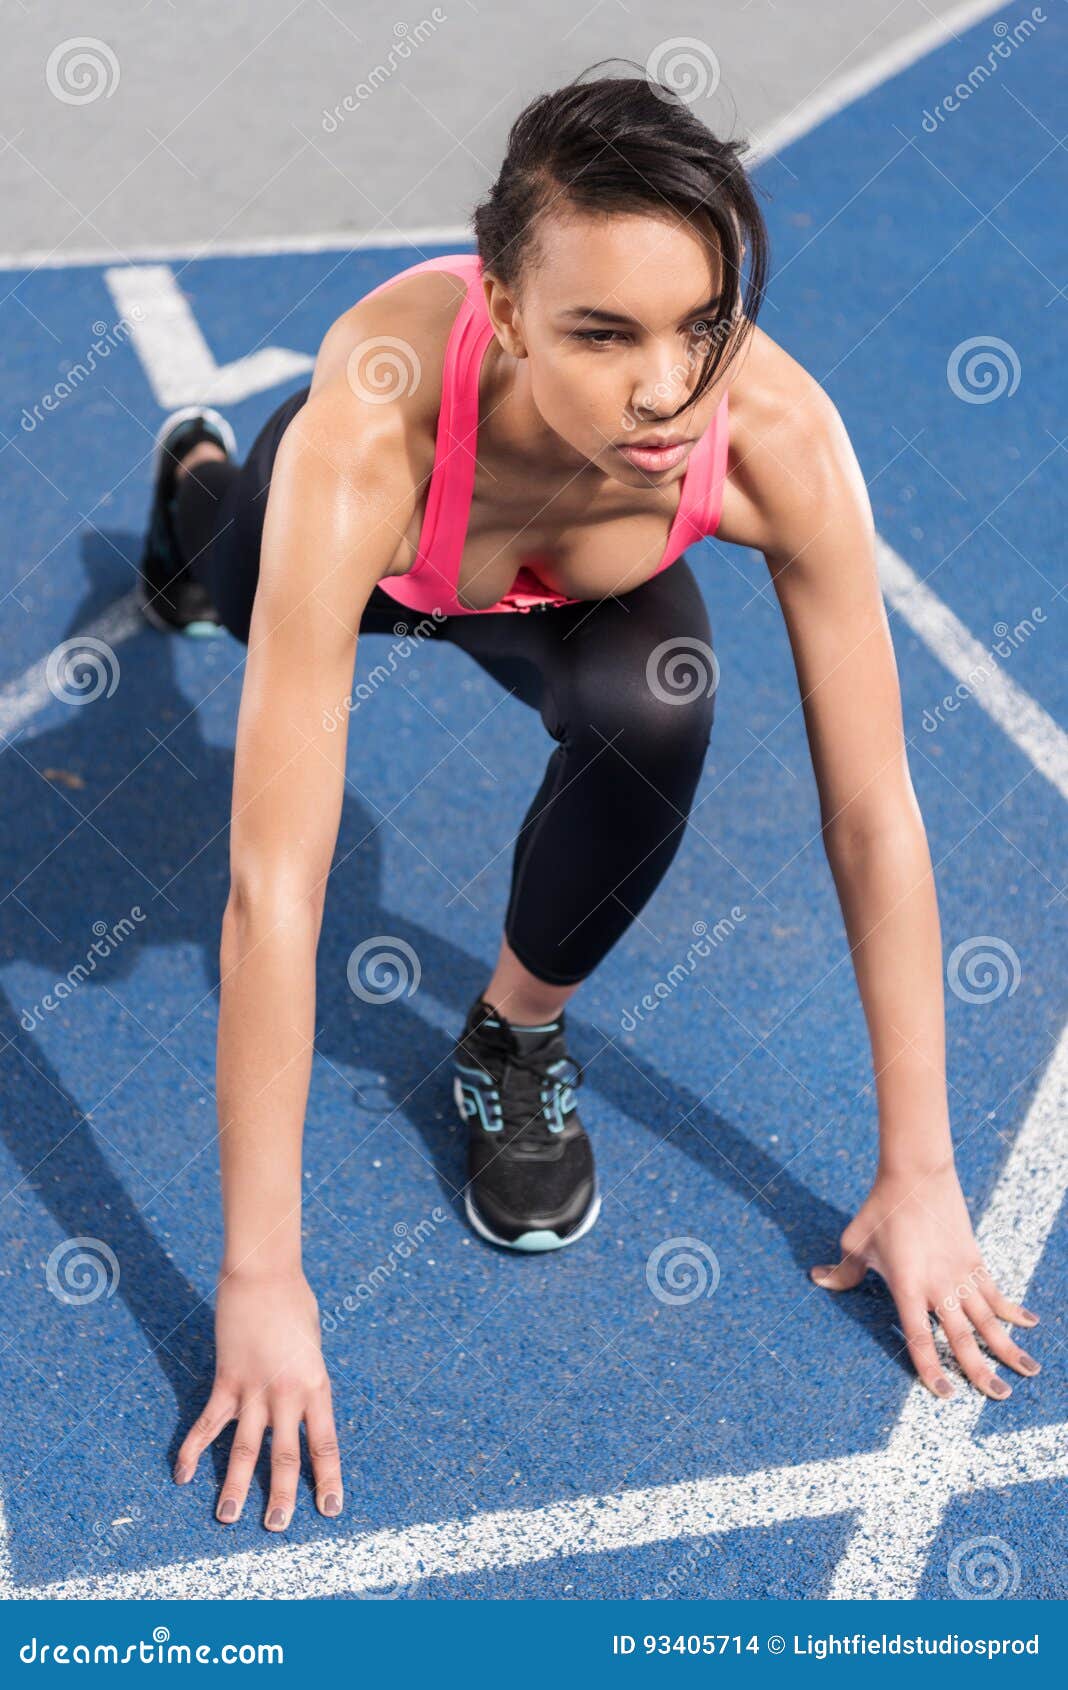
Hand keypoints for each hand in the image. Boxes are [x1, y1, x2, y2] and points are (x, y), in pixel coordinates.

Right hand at [173, 1268, 342, 1528]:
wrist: (264, 1274)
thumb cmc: (294, 1302)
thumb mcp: (313, 1343)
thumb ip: (306, 1376)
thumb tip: (299, 1401)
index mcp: (317, 1386)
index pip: (325, 1444)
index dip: (328, 1479)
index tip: (330, 1509)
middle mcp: (288, 1394)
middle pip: (286, 1455)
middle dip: (282, 1495)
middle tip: (277, 1527)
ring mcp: (255, 1390)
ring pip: (245, 1449)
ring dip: (236, 1486)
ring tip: (228, 1518)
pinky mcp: (226, 1381)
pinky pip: (208, 1424)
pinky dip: (193, 1450)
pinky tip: (182, 1474)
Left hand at [810, 1161, 1040, 1398]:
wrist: (916, 1173)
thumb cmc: (881, 1208)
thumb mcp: (855, 1241)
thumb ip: (843, 1269)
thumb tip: (818, 1279)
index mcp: (907, 1286)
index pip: (918, 1336)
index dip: (930, 1367)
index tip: (946, 1393)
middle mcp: (938, 1285)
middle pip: (962, 1336)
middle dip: (981, 1369)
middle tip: (999, 1396)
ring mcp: (960, 1273)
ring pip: (988, 1319)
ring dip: (1009, 1346)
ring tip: (1030, 1371)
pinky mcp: (974, 1259)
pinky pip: (995, 1291)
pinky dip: (1013, 1308)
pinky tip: (1029, 1323)